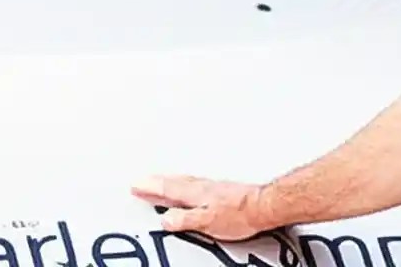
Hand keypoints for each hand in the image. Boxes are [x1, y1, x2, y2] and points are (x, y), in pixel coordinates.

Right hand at [131, 175, 272, 240]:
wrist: (264, 205)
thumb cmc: (240, 214)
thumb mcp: (207, 222)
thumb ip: (185, 219)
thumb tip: (166, 219)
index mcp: (196, 194)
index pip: (168, 190)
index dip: (151, 189)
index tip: (136, 185)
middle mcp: (203, 187)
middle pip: (174, 182)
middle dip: (156, 182)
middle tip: (141, 180)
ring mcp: (213, 187)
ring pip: (185, 181)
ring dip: (170, 180)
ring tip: (159, 179)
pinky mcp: (223, 190)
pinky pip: (196, 183)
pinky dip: (186, 182)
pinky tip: (189, 185)